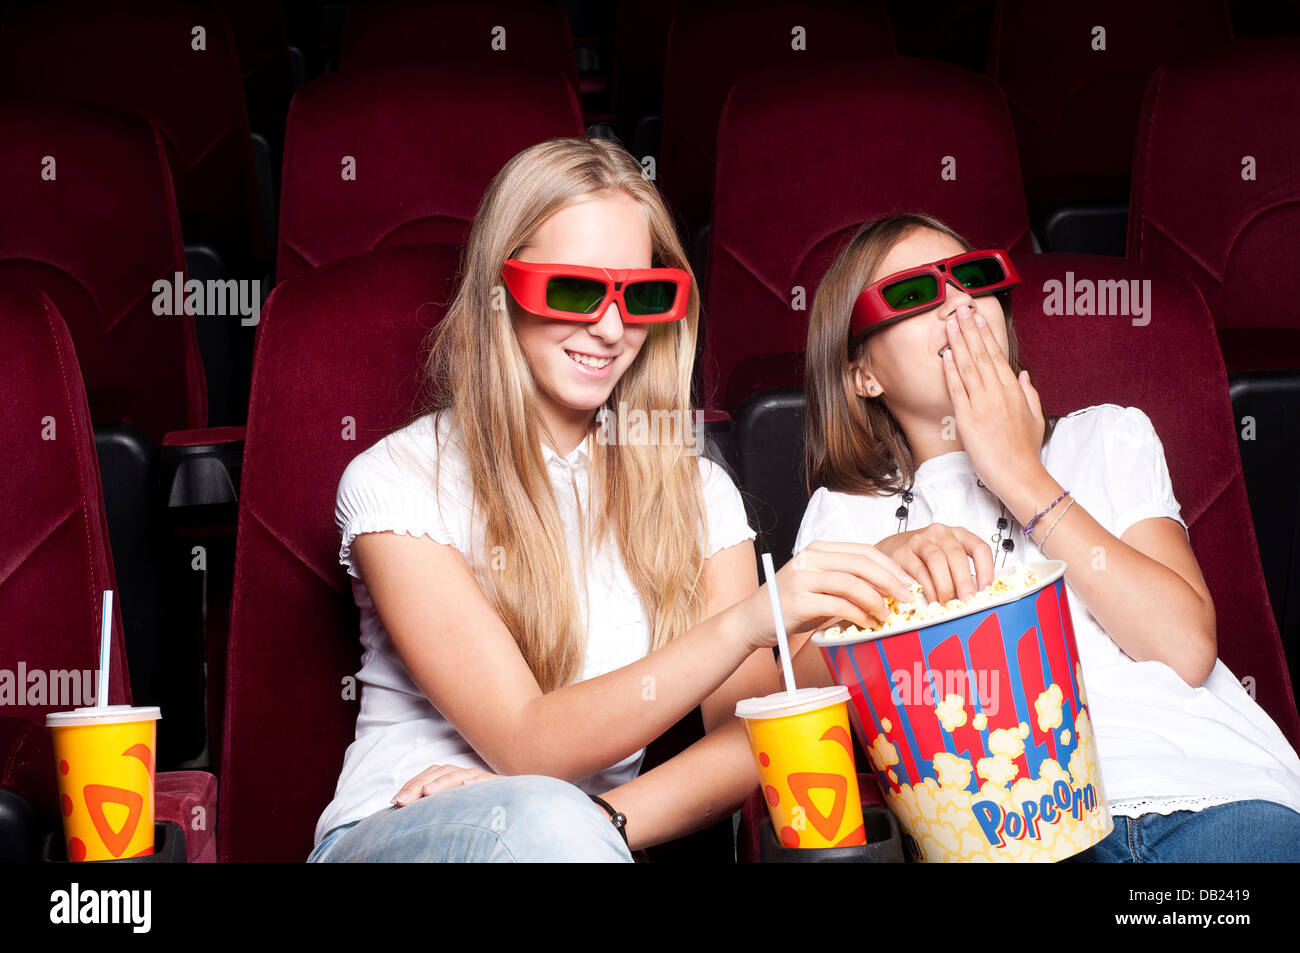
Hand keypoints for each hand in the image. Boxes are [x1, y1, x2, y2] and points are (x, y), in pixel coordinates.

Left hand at [392, 764, 500, 806]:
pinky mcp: (495, 784)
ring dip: (442, 782)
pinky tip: (466, 786)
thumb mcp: (452, 807)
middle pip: (439, 772)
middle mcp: (464, 775)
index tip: (395, 801)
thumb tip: (404, 808)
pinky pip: (485, 781)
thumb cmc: (478, 809)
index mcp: (451, 779)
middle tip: (402, 800)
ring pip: (458, 774)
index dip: (411, 785)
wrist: (513, 802)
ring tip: (427, 791)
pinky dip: (475, 782)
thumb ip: (433, 807)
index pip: (428, 776)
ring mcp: (479, 778)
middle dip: (418, 784)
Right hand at [739, 541, 915, 648]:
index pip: (863, 551)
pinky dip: (858, 614)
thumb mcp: (819, 585)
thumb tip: (888, 590)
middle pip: (861, 563)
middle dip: (890, 581)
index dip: (890, 566)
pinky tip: (866, 623)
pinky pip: (837, 605)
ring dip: (876, 600)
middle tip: (906, 598)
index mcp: (818, 550)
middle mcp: (809, 559)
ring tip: (887, 614)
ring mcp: (802, 578)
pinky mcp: (797, 600)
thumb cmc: (790, 605)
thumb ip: (846, 582)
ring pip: (851, 583)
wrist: (752, 620)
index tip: (907, 582)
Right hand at [876, 523, 993, 603]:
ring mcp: (920, 540)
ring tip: (948, 604)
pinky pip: (917, 570)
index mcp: (958, 535)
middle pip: (957, 555)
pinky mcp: (902, 551)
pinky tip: (930, 599)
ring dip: (944, 586)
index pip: (979, 548)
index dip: (986, 570)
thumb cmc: (924, 557)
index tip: (987, 589)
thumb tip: (975, 599)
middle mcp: (940, 534)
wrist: (892, 549)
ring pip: (937, 561)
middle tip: (967, 601)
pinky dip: (926, 588)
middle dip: (964, 582)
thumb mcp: (947, 559)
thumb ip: (961, 573)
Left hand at [942, 303, 1045, 500]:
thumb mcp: (1035, 418)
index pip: (997, 355)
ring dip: (958, 343)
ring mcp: (983, 404)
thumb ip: (1029, 394)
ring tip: (949, 323)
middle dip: (969, 329)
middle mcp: (998, 393)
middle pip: (981, 354)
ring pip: (968, 366)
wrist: (1019, 475)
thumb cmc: (1026, 451)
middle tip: (959, 309)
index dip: (985, 334)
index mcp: (1014, 391)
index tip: (976, 318)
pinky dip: (950, 371)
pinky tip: (945, 355)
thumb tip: (1025, 375)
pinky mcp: (968, 419)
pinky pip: (957, 390)